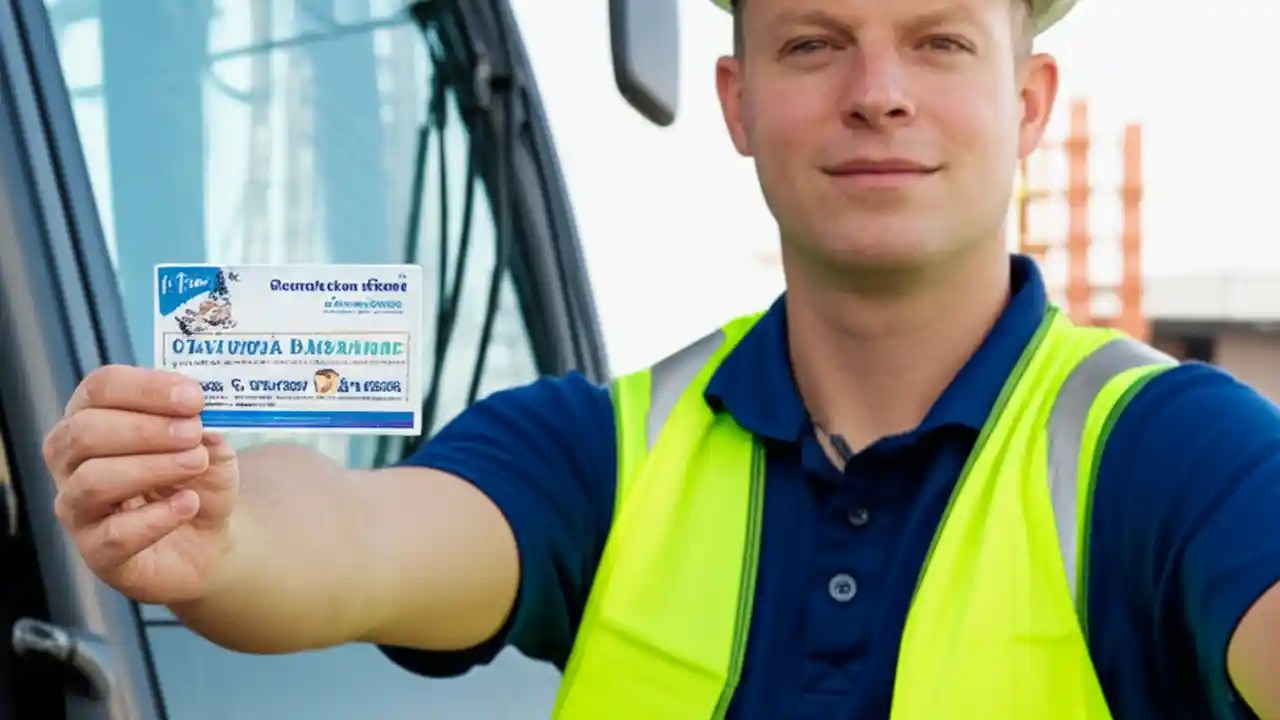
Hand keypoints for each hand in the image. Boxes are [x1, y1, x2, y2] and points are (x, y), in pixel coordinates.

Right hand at [44, 365, 239, 604]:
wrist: (206, 539)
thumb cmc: (196, 479)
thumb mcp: (212, 447)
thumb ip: (208, 429)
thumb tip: (206, 419)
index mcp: (93, 417)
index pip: (100, 388)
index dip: (144, 387)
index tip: (193, 397)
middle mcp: (72, 461)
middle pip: (84, 432)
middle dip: (144, 428)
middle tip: (192, 432)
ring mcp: (78, 508)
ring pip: (92, 481)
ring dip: (150, 467)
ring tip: (195, 463)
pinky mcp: (96, 553)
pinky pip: (113, 535)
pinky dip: (155, 517)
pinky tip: (188, 503)